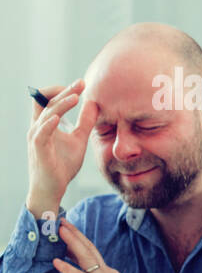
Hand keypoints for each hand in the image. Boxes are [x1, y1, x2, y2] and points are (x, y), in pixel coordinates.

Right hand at [26, 81, 99, 216]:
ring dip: (60, 105)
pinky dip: (48, 124)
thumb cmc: (62, 165)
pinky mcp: (38, 150)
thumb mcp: (78, 140)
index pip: (48, 100)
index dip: (62, 90)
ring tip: (75, 97)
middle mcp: (38, 128)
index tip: (81, 84)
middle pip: (46, 102)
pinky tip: (59, 118)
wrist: (52, 188)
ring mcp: (36, 138)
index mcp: (46, 124)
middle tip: (80, 84)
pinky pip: (40, 134)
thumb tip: (93, 104)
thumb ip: (85, 123)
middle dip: (63, 91)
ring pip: (45, 115)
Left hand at [51, 220, 133, 272]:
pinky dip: (67, 268)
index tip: (67, 233)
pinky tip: (56, 262)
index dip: (78, 243)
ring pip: (87, 258)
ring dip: (72, 243)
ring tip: (61, 231)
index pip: (92, 256)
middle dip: (75, 235)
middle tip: (63, 222)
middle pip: (90, 250)